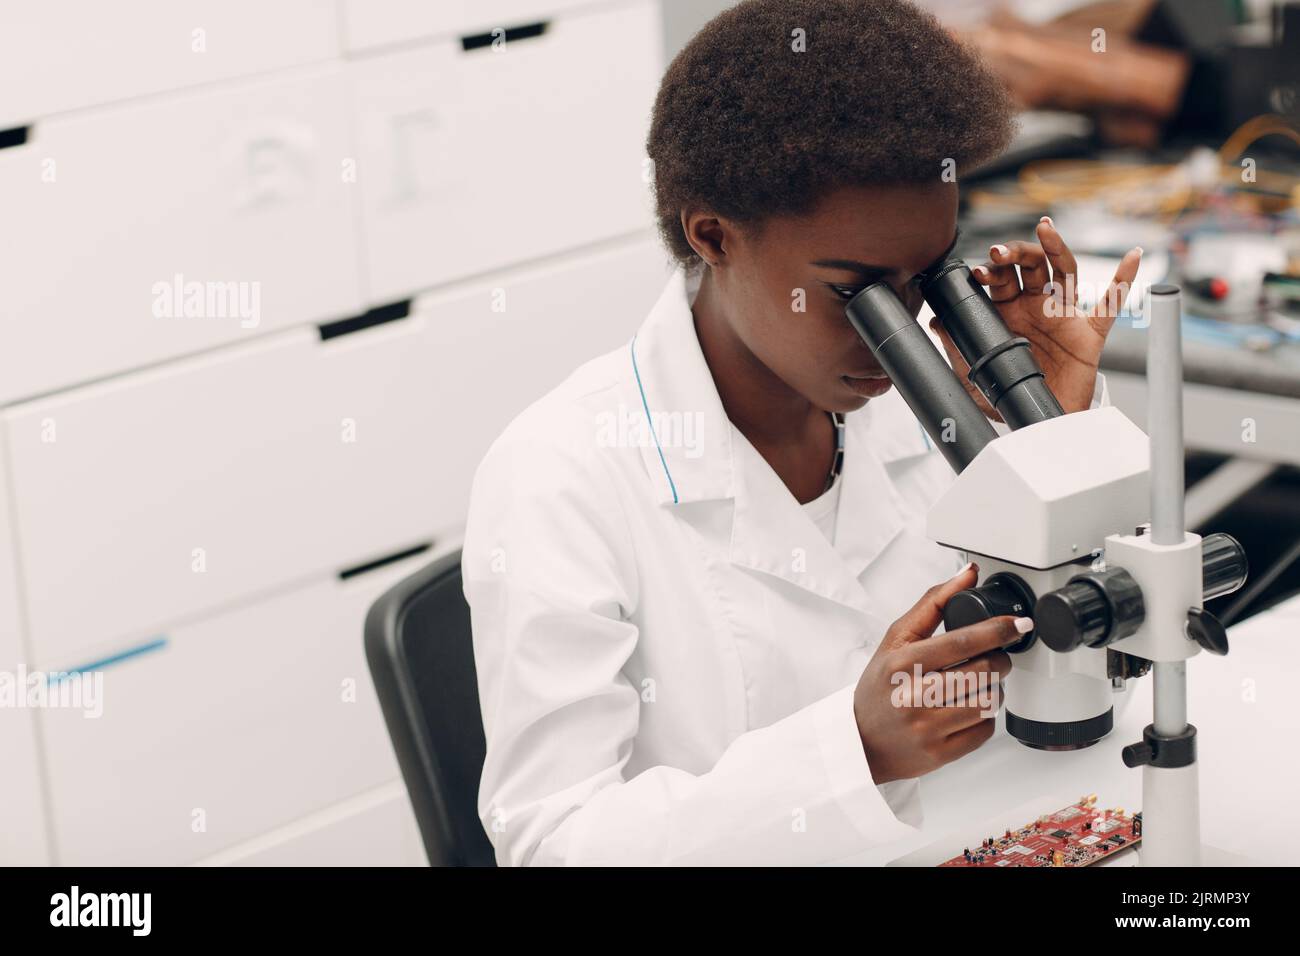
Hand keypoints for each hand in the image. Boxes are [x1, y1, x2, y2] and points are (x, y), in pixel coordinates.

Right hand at [853, 563, 1021, 784]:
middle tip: (992, 658)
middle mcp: (914, 696)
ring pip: (989, 701)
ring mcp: (928, 728)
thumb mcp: (895, 640)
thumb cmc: (880, 687)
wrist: (860, 741)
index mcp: (902, 663)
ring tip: (975, 685)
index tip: (1018, 624)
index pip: (962, 642)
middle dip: (999, 661)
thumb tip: (967, 574)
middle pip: (984, 672)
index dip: (997, 630)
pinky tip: (966, 710)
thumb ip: (932, 604)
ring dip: (992, 689)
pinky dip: (984, 718)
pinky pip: (985, 731)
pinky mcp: (941, 754)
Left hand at [929, 219, 1142, 415]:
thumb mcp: (974, 375)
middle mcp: (1036, 307)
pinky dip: (1124, 280)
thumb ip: (956, 348)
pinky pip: (1111, 304)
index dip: (991, 270)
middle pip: (1030, 266)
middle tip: (999, 252)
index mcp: (1008, 312)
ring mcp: (1064, 316)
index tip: (979, 272)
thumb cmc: (1009, 395)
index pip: (1001, 279)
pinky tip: (1132, 257)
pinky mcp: (1089, 333)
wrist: (1040, 421)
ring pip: (1064, 272)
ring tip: (1045, 228)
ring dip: (1055, 248)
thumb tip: (937, 323)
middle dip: (1015, 253)